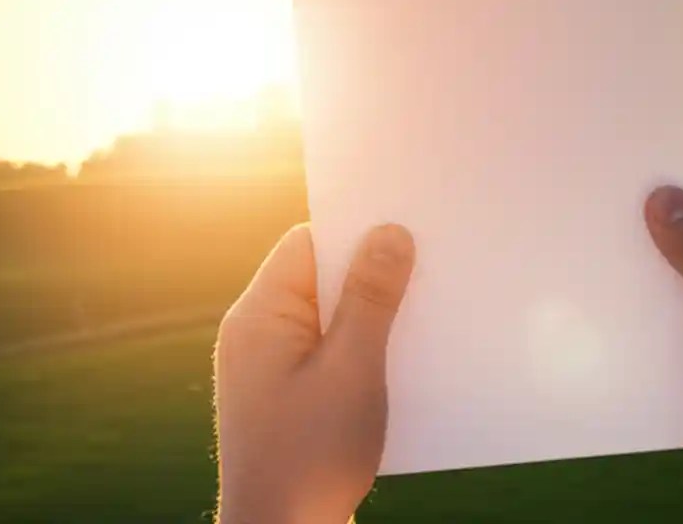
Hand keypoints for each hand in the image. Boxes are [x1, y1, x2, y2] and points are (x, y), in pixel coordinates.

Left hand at [214, 223, 414, 523]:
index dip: (357, 231)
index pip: (308, 243)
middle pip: (319, 277)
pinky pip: (327, 352)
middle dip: (372, 275)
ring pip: (328, 317)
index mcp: (259, 316)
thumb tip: (390, 232)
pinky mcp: (286, 396)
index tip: (408, 225)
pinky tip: (398, 366)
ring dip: (371, 317)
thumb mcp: (352, 370)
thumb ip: (370, 298)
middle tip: (427, 272)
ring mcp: (268, 367)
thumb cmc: (311, 458)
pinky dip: (362, 351)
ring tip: (419, 323)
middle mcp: (256, 334)